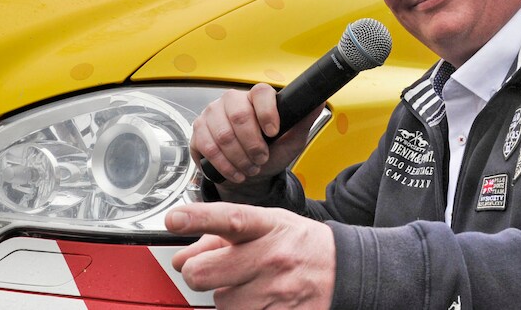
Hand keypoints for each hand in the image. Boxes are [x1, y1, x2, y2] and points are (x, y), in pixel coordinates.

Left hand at [167, 202, 334, 308]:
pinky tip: (259, 301)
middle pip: (203, 273)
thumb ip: (218, 237)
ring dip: (227, 298)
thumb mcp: (265, 226)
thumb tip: (180, 258)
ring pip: (220, 303)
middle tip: (214, 271)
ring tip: (249, 287)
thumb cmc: (298, 245)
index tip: (174, 219)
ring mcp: (277, 292)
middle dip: (199, 273)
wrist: (346, 270)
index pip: (228, 219)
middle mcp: (271, 258)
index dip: (198, 218)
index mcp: (266, 227)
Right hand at [191, 83, 321, 194]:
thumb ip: (303, 120)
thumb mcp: (292, 140)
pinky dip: (224, 165)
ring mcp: (212, 114)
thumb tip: (319, 100)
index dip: (267, 113)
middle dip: (253, 144)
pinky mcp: (198, 131)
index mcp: (255, 97)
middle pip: (239, 115)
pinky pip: (208, 147)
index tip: (273, 132)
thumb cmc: (271, 153)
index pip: (260, 92)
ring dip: (239, 158)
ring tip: (250, 168)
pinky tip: (235, 172)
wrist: (250, 174)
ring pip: (223, 134)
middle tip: (261, 159)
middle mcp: (231, 100)